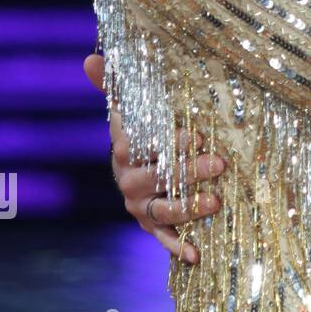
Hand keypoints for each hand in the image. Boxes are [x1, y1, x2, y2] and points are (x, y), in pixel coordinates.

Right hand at [83, 53, 225, 265]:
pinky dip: (177, 248)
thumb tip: (90, 57)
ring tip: (216, 202)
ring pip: (164, 208)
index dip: (170, 141)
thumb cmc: (143, 131)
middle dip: (190, 170)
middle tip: (220, 162)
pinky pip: (163, 238)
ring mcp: (140, 204)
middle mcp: (130, 179)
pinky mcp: (151, 224)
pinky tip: (197, 254)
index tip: (197, 135)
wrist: (140, 167)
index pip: (145, 146)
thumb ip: (115, 85)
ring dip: (190, 207)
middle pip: (159, 177)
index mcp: (127, 149)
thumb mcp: (132, 107)